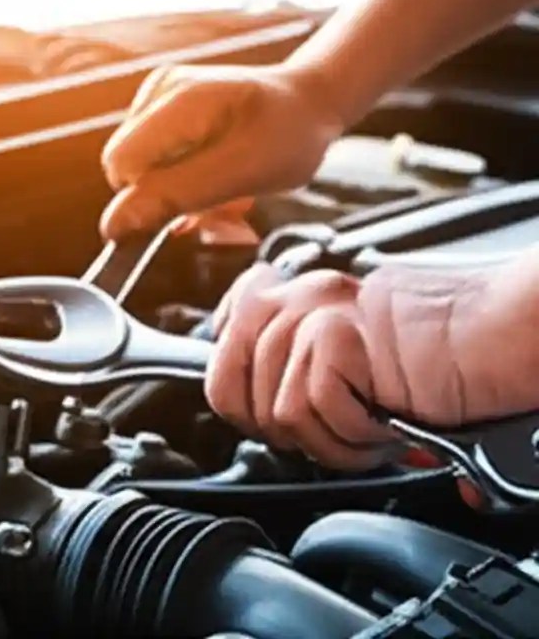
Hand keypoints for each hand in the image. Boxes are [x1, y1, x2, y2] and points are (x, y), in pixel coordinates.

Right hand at [98, 62, 344, 239]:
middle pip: (125, 167)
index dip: (151, 197)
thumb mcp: (241, 173)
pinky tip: (212, 171)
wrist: (311, 101)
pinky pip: (151, 155)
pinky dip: (179, 174)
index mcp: (177, 99)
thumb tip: (111, 226)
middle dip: (165, 195)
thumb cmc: (287, 137)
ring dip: (176, 190)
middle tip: (217, 203)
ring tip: (221, 188)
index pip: (120, 167)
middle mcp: (158, 89)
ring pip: (138, 166)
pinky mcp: (162, 105)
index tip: (196, 209)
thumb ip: (175, 196)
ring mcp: (158, 93)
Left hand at [206, 259, 538, 468]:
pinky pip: (309, 410)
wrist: (513, 339)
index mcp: (300, 291)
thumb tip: (263, 412)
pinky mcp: (336, 335)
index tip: (280, 412)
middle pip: (226, 386)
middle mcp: (299, 296)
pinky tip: (387, 425)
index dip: (240, 388)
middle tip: (334, 432)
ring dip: (329, 440)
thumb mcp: (362, 359)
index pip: (221, 335)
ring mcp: (314, 312)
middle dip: (278, 430)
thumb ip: (307, 369)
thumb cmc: (456, 355)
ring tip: (373, 431)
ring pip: (275, 410)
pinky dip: (352, 436)